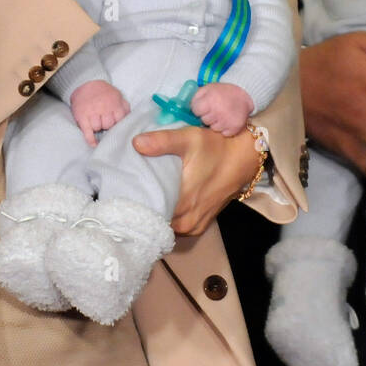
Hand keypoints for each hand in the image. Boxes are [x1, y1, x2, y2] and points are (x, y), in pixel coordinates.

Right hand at [70, 79, 129, 146]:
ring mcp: (92, 112)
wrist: (86, 84)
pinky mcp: (82, 116)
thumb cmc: (104, 93)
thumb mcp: (117, 96)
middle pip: (108, 125)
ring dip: (97, 127)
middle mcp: (104, 108)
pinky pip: (87, 132)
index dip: (117, 123)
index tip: (115, 122)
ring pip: (97, 128)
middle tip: (104, 119)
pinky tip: (93, 143)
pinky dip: (90, 139)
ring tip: (96, 120)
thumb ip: (125, 107)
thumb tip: (131, 119)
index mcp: (114, 103)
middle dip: (107, 124)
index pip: (120, 120)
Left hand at [133, 126, 259, 235]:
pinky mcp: (200, 225)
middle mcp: (187, 222)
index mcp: (182, 204)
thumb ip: (162, 142)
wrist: (245, 157)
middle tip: (128, 192)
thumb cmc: (217, 148)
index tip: (120, 194)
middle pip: (154, 221)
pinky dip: (168, 216)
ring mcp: (194, 227)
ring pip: (164, 226)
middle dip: (142, 208)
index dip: (132, 206)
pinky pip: (176, 227)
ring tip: (142, 196)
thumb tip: (136, 143)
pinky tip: (160, 202)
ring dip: (155, 213)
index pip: (147, 214)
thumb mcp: (190, 139)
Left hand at [190, 82, 253, 135]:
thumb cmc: (223, 92)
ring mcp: (226, 121)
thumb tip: (185, 109)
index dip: (199, 109)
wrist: (245, 93)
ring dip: (216, 123)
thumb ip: (195, 98)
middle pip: (204, 120)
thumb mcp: (207, 89)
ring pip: (213, 128)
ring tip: (222, 114)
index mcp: (210, 100)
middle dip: (207, 116)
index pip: (196, 110)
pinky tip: (228, 120)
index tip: (204, 106)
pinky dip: (225, 128)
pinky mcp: (234, 128)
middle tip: (215, 109)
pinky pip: (224, 133)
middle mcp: (218, 111)